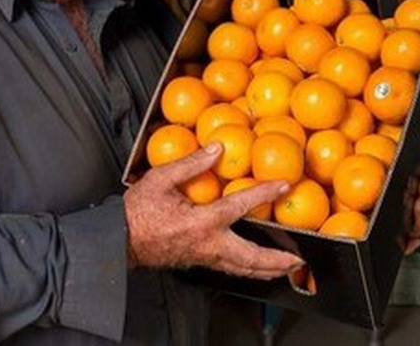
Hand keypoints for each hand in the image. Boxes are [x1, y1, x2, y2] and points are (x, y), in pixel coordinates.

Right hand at [124, 142, 304, 279]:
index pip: (241, 206)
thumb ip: (191, 164)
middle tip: (297, 260)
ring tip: (286, 269)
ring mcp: (205, 258)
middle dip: (277, 261)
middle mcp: (209, 245)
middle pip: (252, 258)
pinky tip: (255, 267)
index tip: (283, 186)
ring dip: (267, 271)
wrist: (122, 239)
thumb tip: (217, 150)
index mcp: (202, 222)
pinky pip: (231, 270)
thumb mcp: (161, 179)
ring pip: (243, 270)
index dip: (264, 194)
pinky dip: (249, 270)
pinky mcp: (199, 262)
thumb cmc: (138, 211)